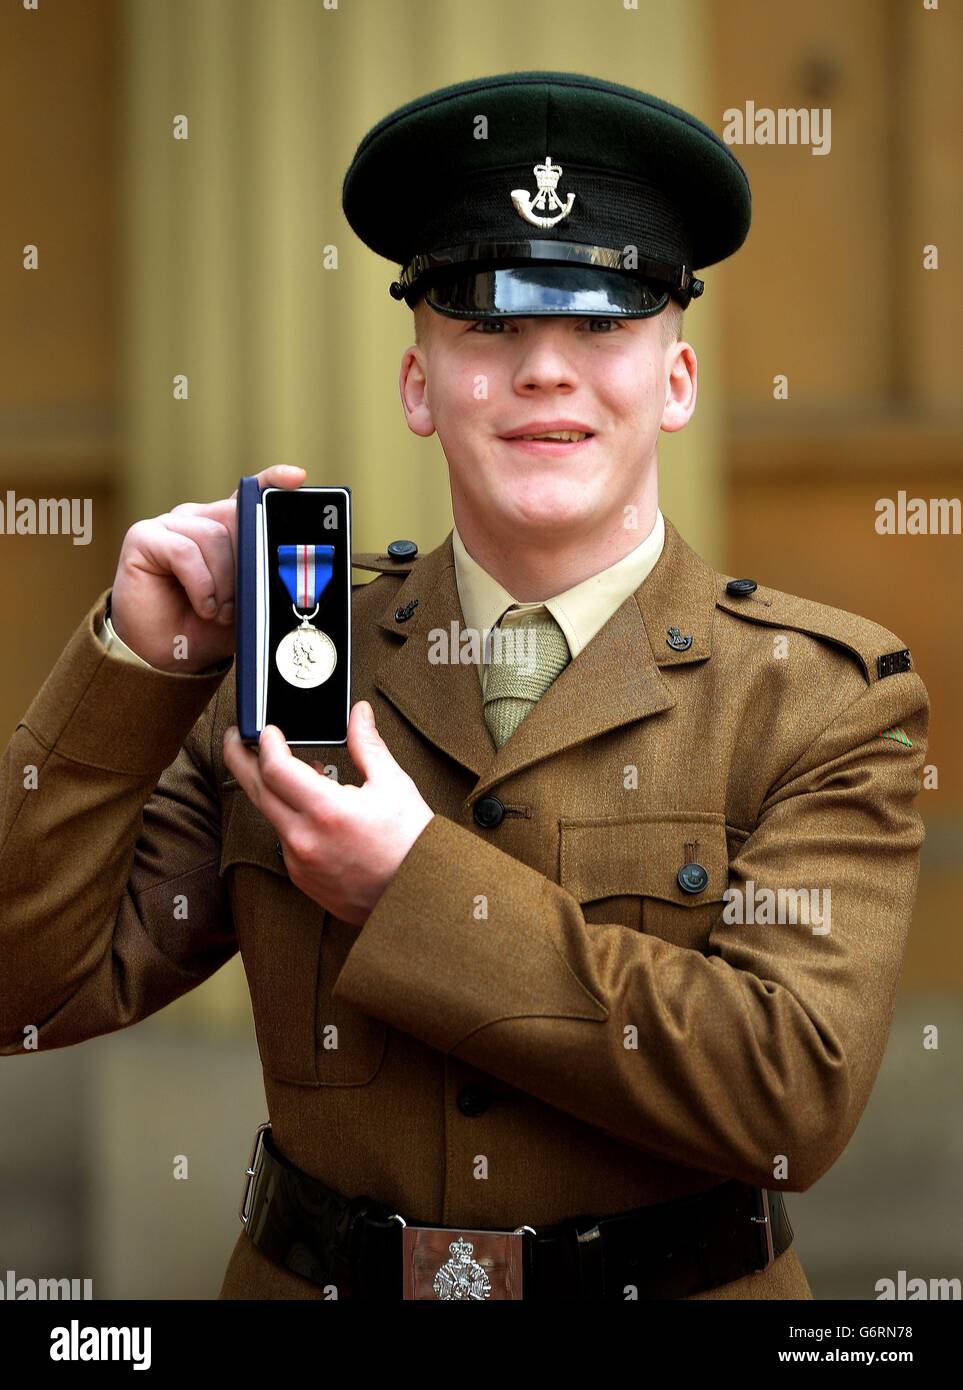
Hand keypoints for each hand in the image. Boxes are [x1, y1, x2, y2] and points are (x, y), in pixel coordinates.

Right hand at [109, 464, 306, 672]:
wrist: (167, 657)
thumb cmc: (206, 628)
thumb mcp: (246, 601)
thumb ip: (260, 575)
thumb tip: (285, 565)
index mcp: (224, 529)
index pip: (248, 495)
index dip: (271, 481)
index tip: (296, 478)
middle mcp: (197, 519)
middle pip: (236, 517)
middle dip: (247, 563)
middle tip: (243, 603)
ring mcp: (169, 525)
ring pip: (213, 535)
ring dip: (223, 582)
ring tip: (218, 610)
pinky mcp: (144, 537)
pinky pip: (184, 550)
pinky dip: (200, 584)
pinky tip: (203, 605)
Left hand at [222, 700, 434, 926]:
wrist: (419, 894)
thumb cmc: (410, 842)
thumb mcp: (393, 784)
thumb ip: (366, 744)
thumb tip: (358, 713)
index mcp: (327, 810)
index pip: (275, 768)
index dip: (266, 742)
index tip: (268, 729)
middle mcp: (304, 839)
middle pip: (255, 790)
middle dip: (240, 757)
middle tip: (237, 737)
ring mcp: (299, 862)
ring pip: (269, 815)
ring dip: (271, 788)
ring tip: (291, 770)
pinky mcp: (301, 878)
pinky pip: (283, 839)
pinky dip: (288, 817)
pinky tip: (309, 808)